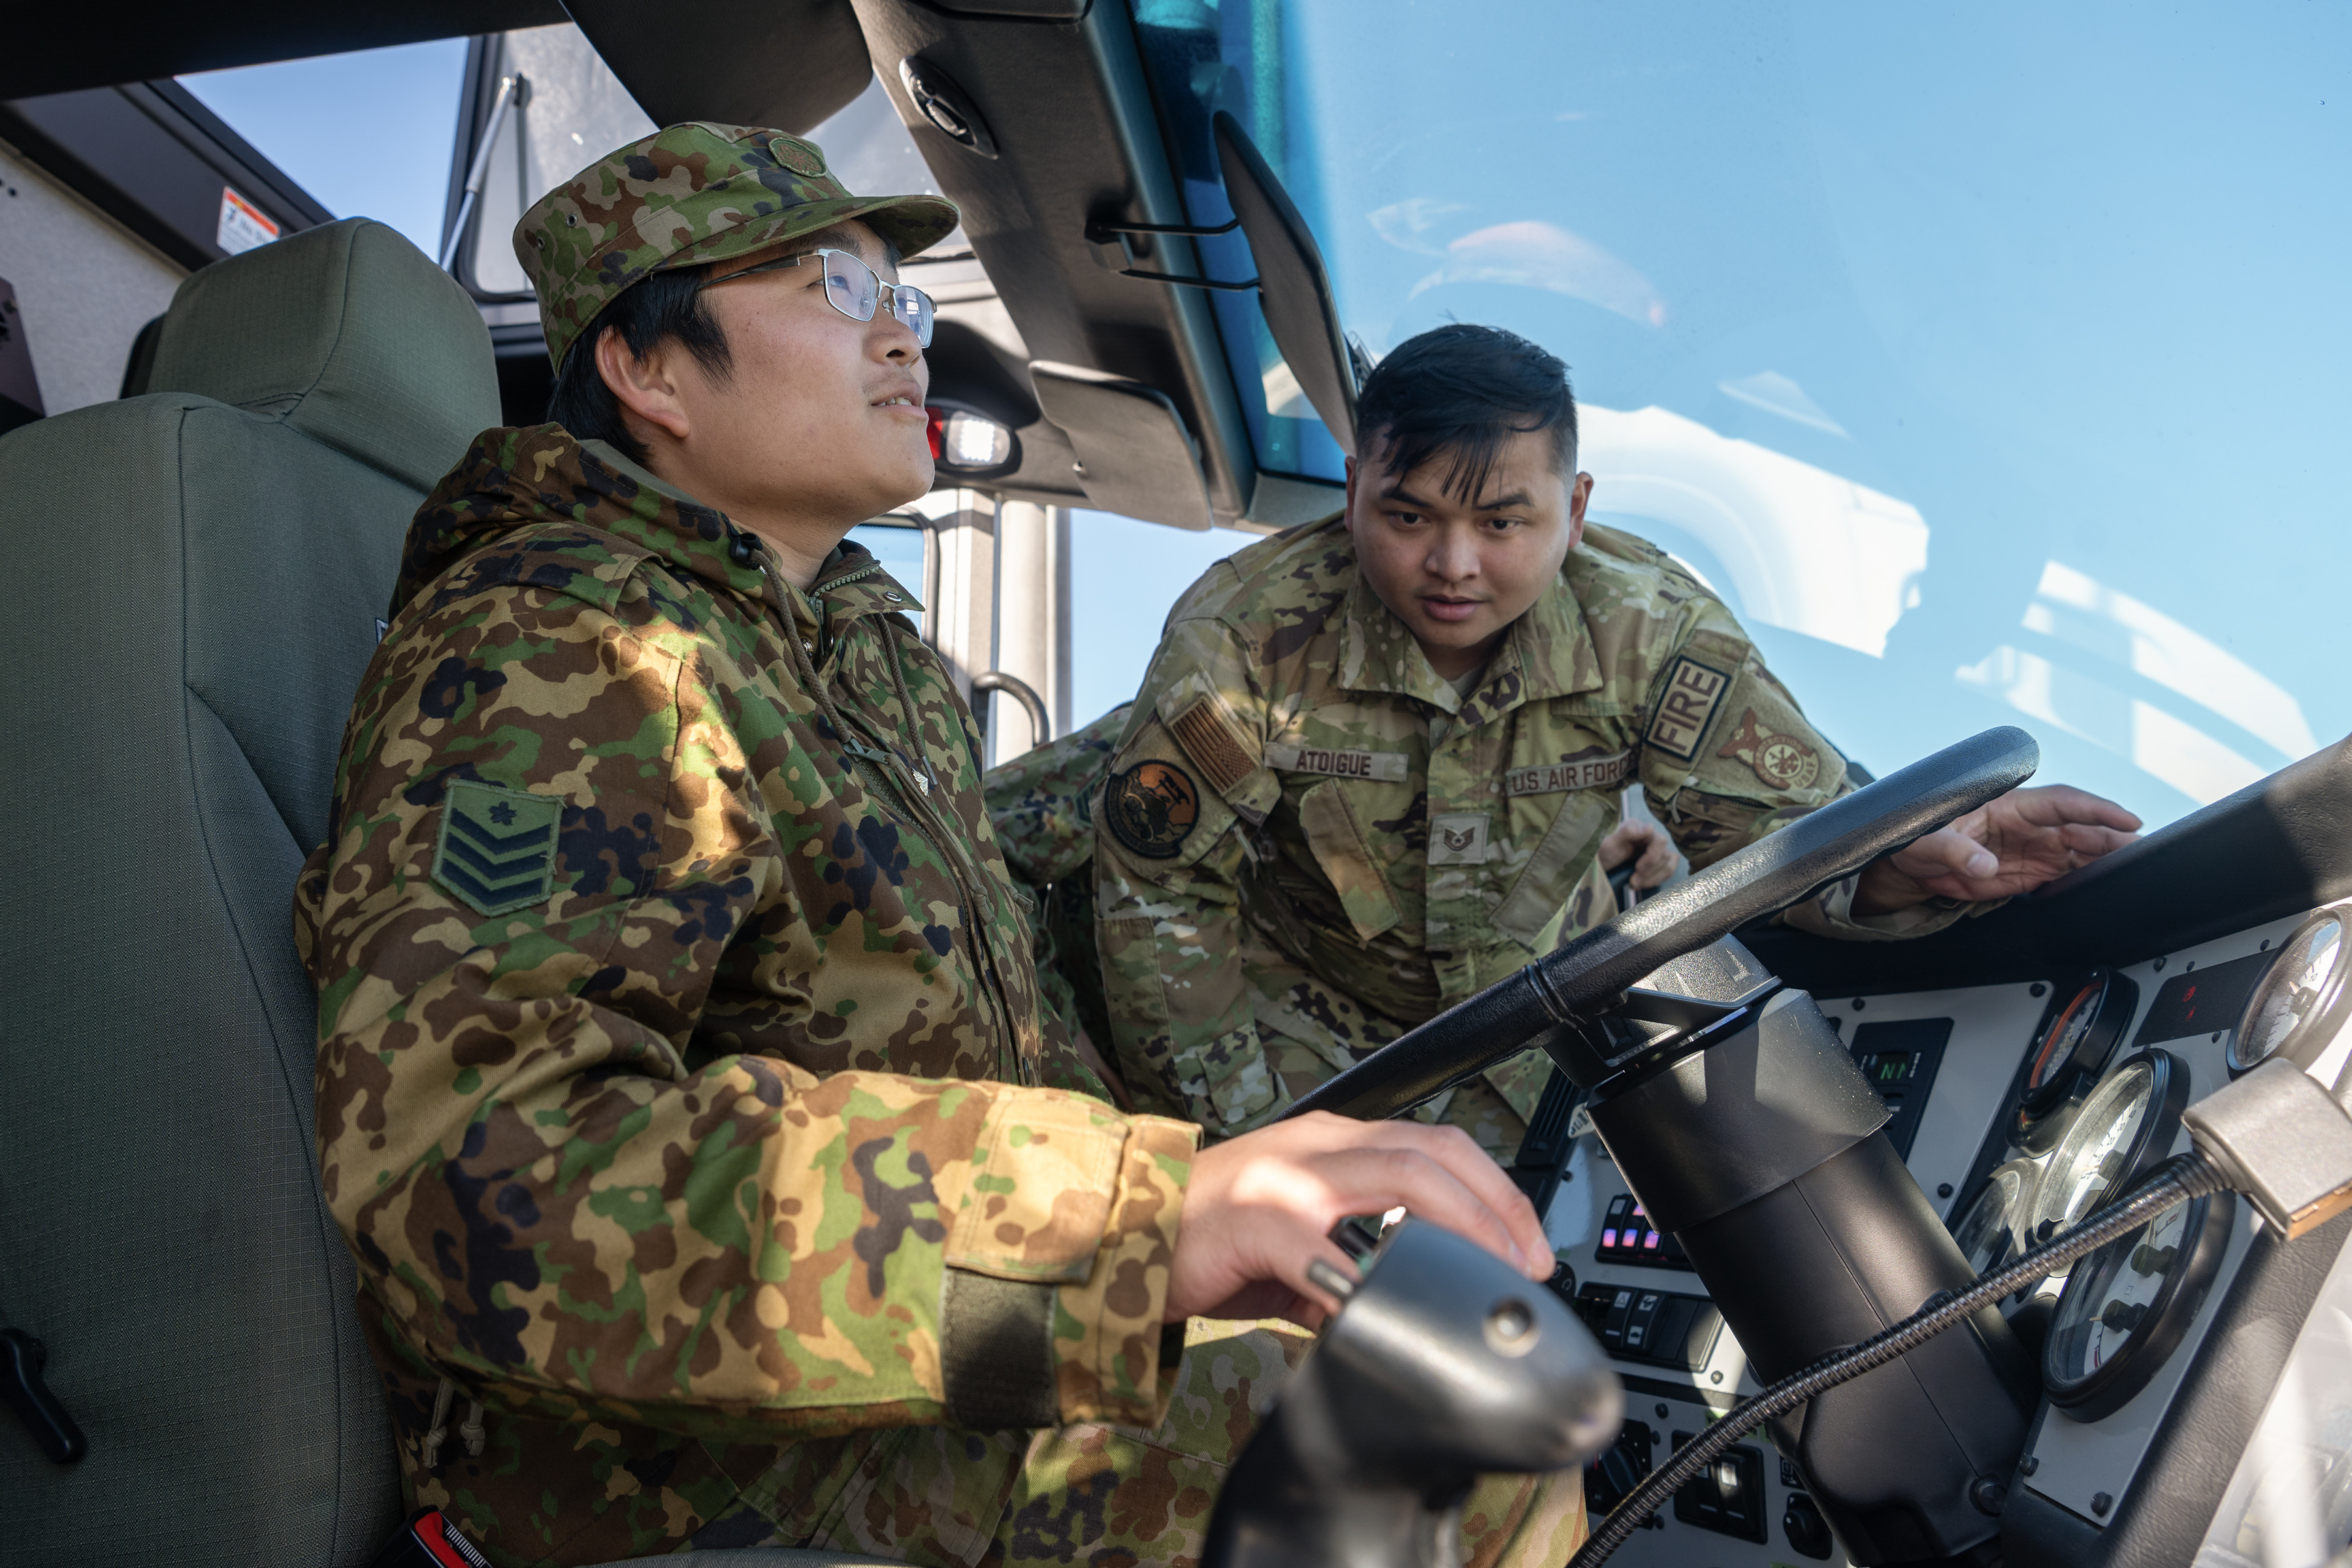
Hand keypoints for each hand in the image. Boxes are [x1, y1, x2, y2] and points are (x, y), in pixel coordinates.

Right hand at [1166, 1112, 1551, 1327]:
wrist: (1118, 1235)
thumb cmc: (1206, 1239)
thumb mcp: (1296, 1241)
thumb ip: (1352, 1259)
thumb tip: (1405, 1301)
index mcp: (1330, 1143)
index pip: (1436, 1146)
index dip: (1495, 1191)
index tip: (1528, 1245)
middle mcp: (1315, 1145)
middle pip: (1432, 1155)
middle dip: (1494, 1210)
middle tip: (1524, 1266)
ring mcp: (1285, 1175)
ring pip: (1396, 1177)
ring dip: (1456, 1228)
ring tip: (1480, 1274)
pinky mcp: (1252, 1217)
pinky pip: (1319, 1243)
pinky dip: (1360, 1273)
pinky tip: (1381, 1300)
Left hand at [1598, 819, 1679, 890]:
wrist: (1597, 866)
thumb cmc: (1602, 853)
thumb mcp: (1609, 843)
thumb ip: (1627, 833)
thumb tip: (1648, 828)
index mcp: (1640, 828)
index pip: (1660, 841)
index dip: (1652, 857)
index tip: (1637, 868)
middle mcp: (1650, 837)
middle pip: (1665, 855)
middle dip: (1649, 871)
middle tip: (1633, 882)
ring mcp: (1655, 849)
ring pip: (1668, 864)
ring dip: (1653, 878)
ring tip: (1635, 885)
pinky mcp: (1657, 861)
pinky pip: (1668, 870)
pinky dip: (1657, 879)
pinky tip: (1643, 884)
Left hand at [1852, 784, 2140, 914]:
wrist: (1904, 864)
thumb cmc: (1913, 836)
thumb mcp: (1927, 839)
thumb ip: (1956, 850)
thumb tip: (1983, 865)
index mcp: (2007, 805)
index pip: (2062, 802)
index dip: (2097, 809)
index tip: (2127, 819)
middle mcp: (2026, 825)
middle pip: (2081, 827)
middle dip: (2115, 836)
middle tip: (2144, 849)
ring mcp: (2030, 849)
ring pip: (2080, 850)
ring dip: (2108, 857)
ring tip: (2137, 867)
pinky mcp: (2027, 873)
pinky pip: (2066, 873)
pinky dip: (2088, 877)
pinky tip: (2107, 883)